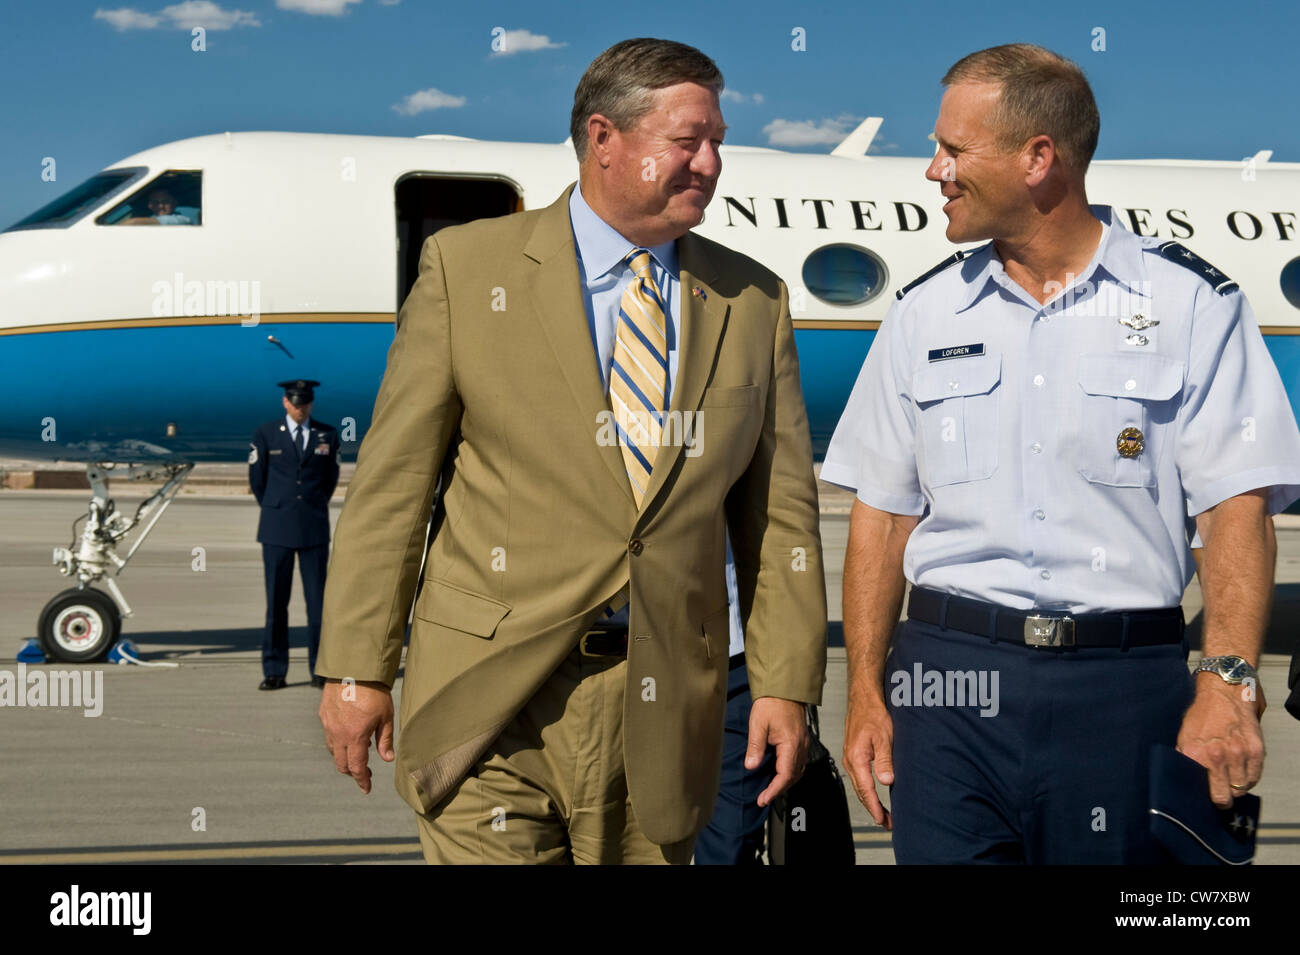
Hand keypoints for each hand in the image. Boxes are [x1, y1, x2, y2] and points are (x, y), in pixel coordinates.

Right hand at [319, 679, 394, 793]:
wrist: (353, 669)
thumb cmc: (374, 692)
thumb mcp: (385, 716)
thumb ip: (385, 740)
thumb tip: (387, 759)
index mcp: (355, 737)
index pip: (356, 767)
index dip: (362, 780)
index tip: (367, 788)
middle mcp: (338, 734)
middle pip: (341, 764)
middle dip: (352, 772)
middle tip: (364, 773)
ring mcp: (328, 725)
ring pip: (333, 751)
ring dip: (344, 758)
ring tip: (358, 754)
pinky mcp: (323, 715)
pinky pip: (329, 736)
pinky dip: (338, 743)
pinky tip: (349, 737)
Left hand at [746, 697, 809, 807]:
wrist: (784, 688)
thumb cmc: (772, 703)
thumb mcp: (758, 725)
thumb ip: (755, 747)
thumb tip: (751, 766)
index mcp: (791, 744)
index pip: (785, 775)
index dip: (774, 790)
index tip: (764, 798)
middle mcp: (800, 745)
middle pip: (793, 776)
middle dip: (779, 789)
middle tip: (764, 797)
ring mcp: (802, 743)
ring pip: (797, 770)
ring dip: (785, 781)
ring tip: (771, 789)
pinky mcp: (801, 739)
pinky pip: (798, 761)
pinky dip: (789, 772)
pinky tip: (779, 772)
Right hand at [843, 693, 892, 827]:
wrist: (863, 699)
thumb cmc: (873, 714)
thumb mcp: (884, 737)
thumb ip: (885, 760)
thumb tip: (887, 781)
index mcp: (856, 758)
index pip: (866, 790)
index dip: (875, 807)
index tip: (883, 820)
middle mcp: (850, 760)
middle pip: (861, 792)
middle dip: (873, 809)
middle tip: (887, 823)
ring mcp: (850, 758)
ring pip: (859, 786)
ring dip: (870, 801)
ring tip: (882, 813)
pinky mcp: (853, 754)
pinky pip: (859, 778)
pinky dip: (866, 790)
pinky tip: (873, 793)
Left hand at [1176, 673, 1265, 807]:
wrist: (1224, 691)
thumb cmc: (1202, 714)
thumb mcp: (1184, 735)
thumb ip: (1185, 758)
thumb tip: (1185, 780)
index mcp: (1195, 754)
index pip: (1200, 791)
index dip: (1204, 797)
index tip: (1205, 797)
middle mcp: (1217, 756)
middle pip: (1224, 796)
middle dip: (1222, 798)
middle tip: (1220, 795)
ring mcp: (1238, 754)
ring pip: (1241, 789)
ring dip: (1236, 787)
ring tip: (1230, 779)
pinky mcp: (1256, 751)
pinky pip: (1254, 777)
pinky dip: (1249, 778)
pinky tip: (1241, 771)